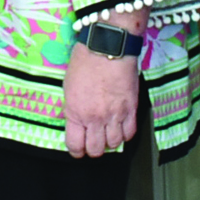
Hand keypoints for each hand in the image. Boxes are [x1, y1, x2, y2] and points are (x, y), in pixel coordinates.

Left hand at [63, 41, 139, 158]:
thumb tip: (76, 121)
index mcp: (75, 112)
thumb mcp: (68, 87)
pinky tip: (120, 128)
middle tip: (93, 144)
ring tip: (107, 135)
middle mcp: (94, 118)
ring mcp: (114, 115)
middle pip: (95, 149)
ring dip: (110, 142)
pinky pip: (130, 133)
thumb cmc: (85, 61)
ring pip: (114, 144)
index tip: (78, 150)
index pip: (75, 145)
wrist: (108, 48)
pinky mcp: (131, 109)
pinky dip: (125, 135)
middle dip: (92, 149)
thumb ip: (73, 108)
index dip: (76, 151)